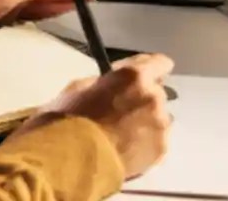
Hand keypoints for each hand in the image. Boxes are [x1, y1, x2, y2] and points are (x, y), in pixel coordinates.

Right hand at [34, 54, 173, 177]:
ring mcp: (160, 124)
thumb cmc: (66, 121)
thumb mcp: (79, 88)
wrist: (67, 163)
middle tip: (120, 113)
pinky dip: (144, 144)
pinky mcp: (160, 149)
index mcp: (135, 76)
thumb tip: (114, 85)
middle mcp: (154, 97)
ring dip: (145, 122)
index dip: (149, 70)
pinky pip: (155, 141)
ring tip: (122, 136)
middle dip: (142, 100)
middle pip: (157, 93)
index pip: (159, 63)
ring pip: (158, 118)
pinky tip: (125, 151)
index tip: (135, 80)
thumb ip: (106, 82)